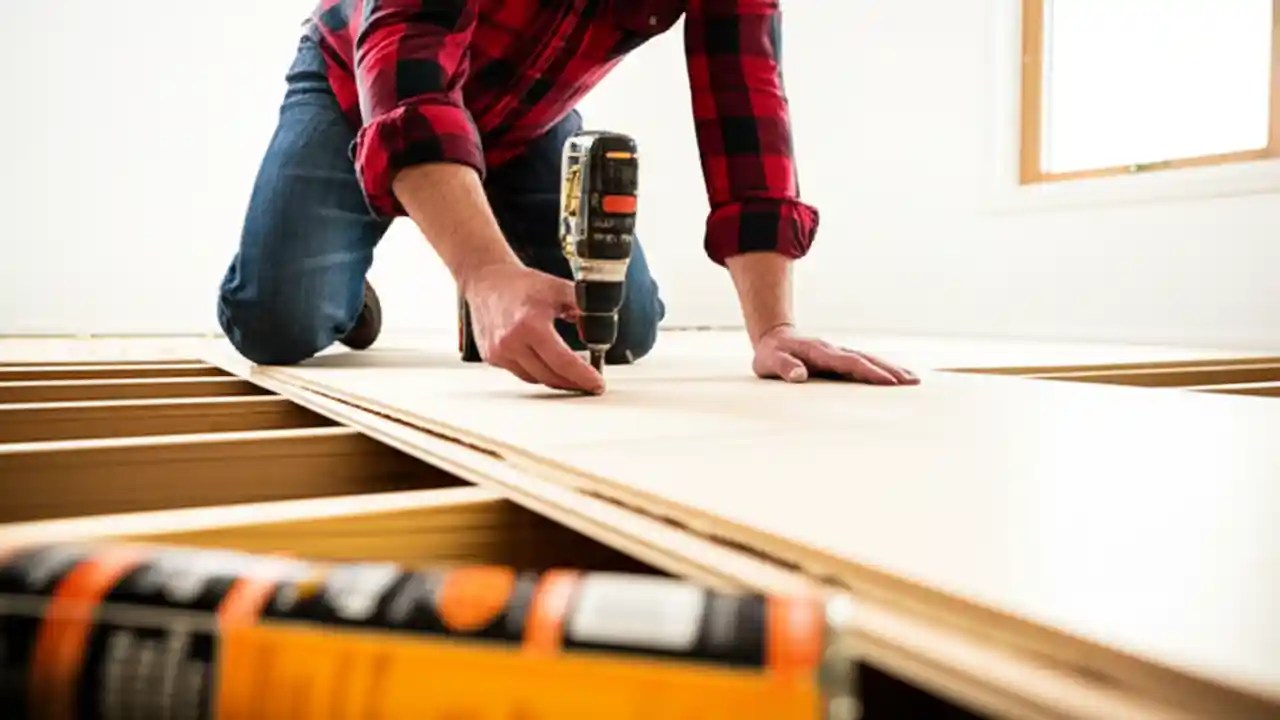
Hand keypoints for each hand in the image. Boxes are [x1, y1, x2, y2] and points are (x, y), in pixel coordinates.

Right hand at [462, 263, 604, 393]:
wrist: (487, 280)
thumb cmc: (520, 284)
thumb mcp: (559, 289)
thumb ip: (583, 308)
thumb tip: (597, 331)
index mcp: (530, 324)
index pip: (563, 361)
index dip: (583, 376)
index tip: (597, 384)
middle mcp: (511, 341)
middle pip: (550, 375)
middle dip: (573, 382)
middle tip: (588, 382)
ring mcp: (499, 352)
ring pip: (535, 378)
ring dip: (555, 379)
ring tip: (570, 373)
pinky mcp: (492, 357)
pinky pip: (520, 373)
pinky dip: (536, 371)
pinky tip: (546, 364)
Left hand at [751, 324, 918, 384]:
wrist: (774, 338)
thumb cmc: (771, 354)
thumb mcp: (770, 362)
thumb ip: (784, 367)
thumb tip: (799, 375)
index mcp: (820, 352)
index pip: (849, 363)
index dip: (869, 372)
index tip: (888, 382)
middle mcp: (834, 350)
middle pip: (867, 359)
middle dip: (890, 371)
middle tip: (913, 382)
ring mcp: (840, 353)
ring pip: (870, 360)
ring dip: (892, 369)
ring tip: (914, 380)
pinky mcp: (841, 359)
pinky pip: (866, 363)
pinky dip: (883, 369)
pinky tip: (897, 377)